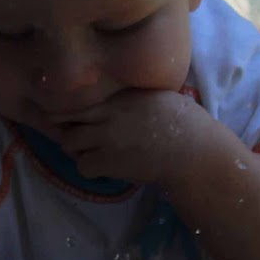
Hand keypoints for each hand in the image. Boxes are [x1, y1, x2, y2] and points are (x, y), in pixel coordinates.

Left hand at [46, 89, 212, 185]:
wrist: (194, 151)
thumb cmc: (185, 121)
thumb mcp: (158, 95)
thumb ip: (133, 94)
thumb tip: (121, 92)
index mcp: (120, 96)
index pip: (78, 97)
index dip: (66, 107)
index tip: (65, 113)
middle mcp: (109, 114)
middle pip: (64, 118)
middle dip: (64, 127)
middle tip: (74, 134)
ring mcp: (107, 138)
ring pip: (69, 143)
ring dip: (76, 149)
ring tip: (90, 151)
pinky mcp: (110, 162)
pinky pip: (83, 166)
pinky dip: (88, 168)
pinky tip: (102, 166)